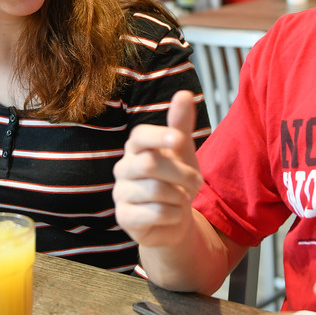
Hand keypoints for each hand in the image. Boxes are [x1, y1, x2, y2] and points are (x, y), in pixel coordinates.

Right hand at [113, 90, 202, 247]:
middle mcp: (123, 168)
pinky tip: (172, 214)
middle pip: (149, 164)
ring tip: (181, 198)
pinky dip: (173, 214)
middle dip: (181, 173)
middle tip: (195, 181)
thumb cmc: (176, 180)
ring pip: (155, 190)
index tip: (178, 139)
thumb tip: (184, 93)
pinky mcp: (124, 217)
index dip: (158, 135)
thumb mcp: (182, 152)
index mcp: (136, 148)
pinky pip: (155, 213)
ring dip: (180, 196)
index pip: (139, 136)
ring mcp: (120, 193)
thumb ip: (181, 124)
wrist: (173, 220)